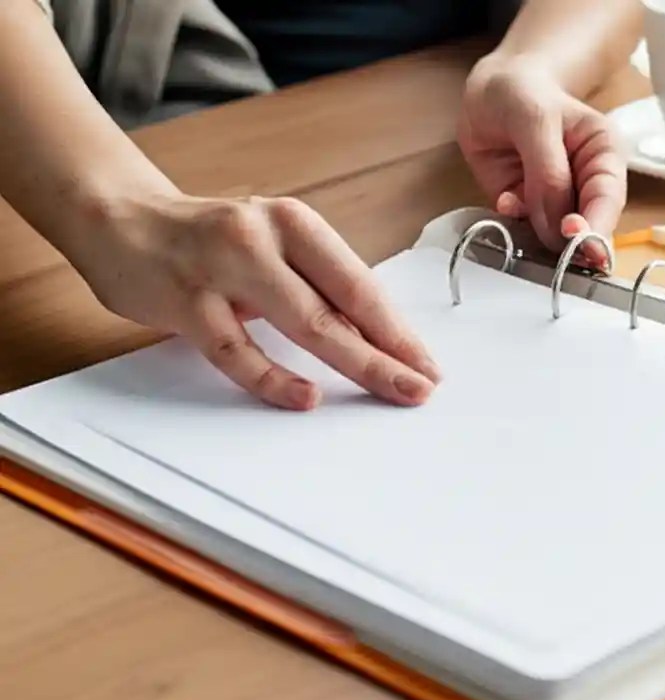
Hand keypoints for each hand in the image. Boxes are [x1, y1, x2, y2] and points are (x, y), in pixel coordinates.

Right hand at [63, 193, 440, 410]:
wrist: (120, 220)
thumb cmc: (210, 242)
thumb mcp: (270, 250)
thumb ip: (313, 288)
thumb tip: (375, 342)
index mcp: (296, 223)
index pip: (360, 284)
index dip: (398, 328)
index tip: (428, 365)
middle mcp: (263, 236)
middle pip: (341, 306)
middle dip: (388, 352)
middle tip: (421, 387)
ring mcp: (222, 266)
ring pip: (302, 323)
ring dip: (354, 363)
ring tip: (388, 392)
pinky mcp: (185, 299)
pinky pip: (237, 350)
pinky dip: (273, 377)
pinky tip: (305, 398)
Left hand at [457, 55, 626, 267]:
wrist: (491, 92)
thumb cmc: (523, 93)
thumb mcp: (534, 119)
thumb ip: (547, 170)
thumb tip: (556, 227)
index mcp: (604, 155)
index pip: (609, 198)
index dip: (596, 223)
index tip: (575, 237)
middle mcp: (587, 185)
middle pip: (590, 227)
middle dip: (570, 242)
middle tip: (556, 253)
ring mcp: (557, 202)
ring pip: (557, 237)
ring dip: (538, 234)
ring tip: (517, 206)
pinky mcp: (528, 211)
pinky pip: (525, 230)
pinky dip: (514, 222)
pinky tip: (506, 199)